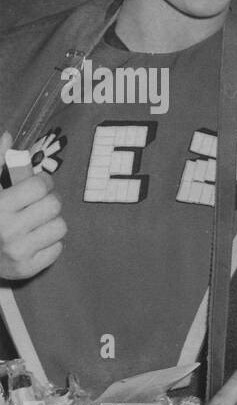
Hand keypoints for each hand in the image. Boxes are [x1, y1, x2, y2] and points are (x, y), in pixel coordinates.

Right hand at [0, 131, 66, 278]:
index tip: (37, 183)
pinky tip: (33, 239)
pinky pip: (58, 249)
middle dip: (49, 200)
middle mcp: (7, 231)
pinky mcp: (26, 269)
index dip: (43, 181)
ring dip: (50, 221)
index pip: (40, 186)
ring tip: (35, 221)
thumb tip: (7, 134)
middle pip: (54, 205)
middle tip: (39, 202)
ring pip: (60, 226)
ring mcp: (17, 252)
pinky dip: (49, 242)